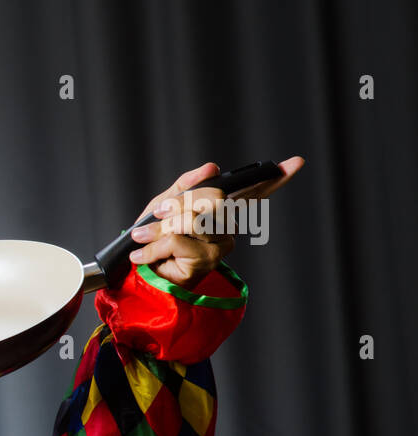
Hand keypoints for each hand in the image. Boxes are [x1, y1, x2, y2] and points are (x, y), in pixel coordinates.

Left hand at [128, 156, 303, 288]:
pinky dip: (153, 246)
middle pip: (213, 200)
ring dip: (160, 228)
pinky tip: (140, 255)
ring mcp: (220, 245)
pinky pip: (178, 242)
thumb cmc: (155, 239)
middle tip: (157, 213)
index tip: (295, 163)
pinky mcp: (206, 261)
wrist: (140, 273)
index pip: (252, 193)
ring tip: (141, 236)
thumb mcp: (164, 205)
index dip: (274, 179)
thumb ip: (186, 185)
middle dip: (179, 203)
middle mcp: (227, 228)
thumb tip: (213, 166)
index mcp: (222, 211)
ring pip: (194, 221)